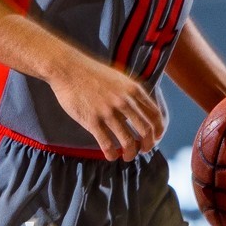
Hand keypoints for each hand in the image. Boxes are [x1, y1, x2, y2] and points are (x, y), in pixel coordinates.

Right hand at [48, 53, 164, 159]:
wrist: (68, 68)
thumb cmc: (92, 73)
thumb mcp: (119, 78)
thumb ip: (131, 93)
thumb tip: (140, 109)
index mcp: (133, 90)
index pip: (155, 116)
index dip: (157, 131)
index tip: (154, 138)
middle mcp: (124, 102)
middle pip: (145, 131)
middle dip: (147, 145)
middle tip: (143, 150)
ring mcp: (108, 112)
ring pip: (128, 141)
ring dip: (130, 153)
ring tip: (127, 157)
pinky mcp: (92, 120)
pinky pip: (107, 144)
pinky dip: (112, 154)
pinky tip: (111, 156)